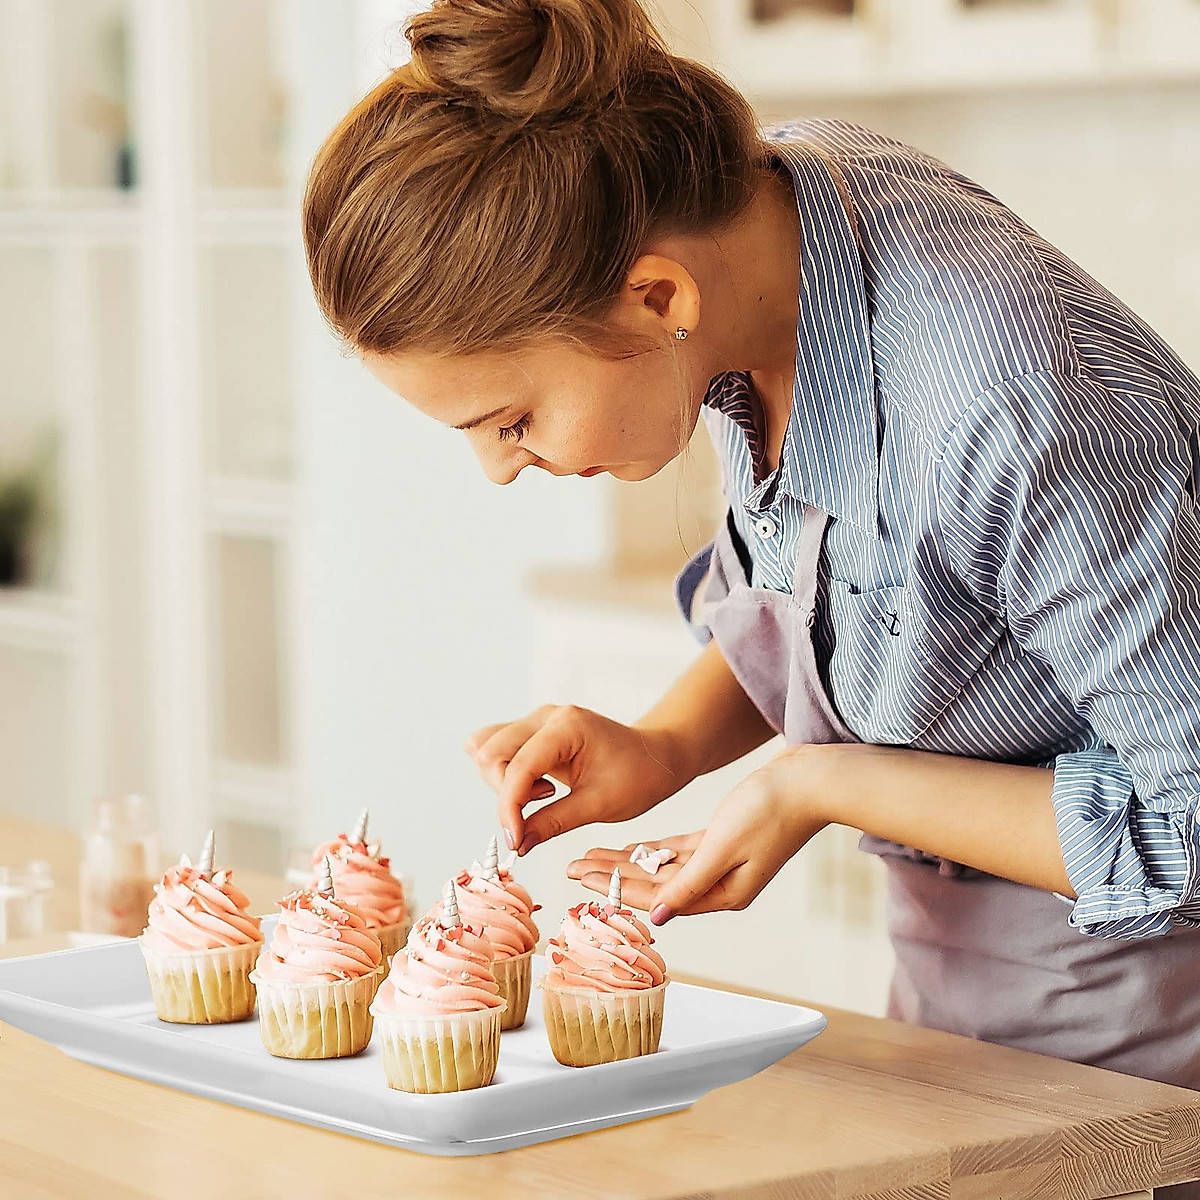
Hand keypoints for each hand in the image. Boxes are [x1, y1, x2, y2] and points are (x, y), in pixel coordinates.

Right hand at [464, 704, 693, 855]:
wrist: (655, 758)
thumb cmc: (637, 776)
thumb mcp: (599, 805)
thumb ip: (553, 822)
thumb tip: (517, 844)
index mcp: (567, 726)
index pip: (518, 767)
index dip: (510, 808)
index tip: (515, 841)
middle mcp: (546, 716)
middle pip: (491, 753)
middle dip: (505, 793)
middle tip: (537, 813)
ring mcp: (538, 721)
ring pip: (488, 750)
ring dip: (503, 782)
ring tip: (543, 796)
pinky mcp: (534, 732)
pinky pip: (499, 750)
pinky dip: (506, 775)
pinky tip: (537, 788)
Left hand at [565, 745, 829, 922]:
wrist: (810, 782)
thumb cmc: (771, 810)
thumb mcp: (724, 846)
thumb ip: (691, 882)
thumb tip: (659, 914)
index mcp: (724, 893)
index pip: (657, 896)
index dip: (616, 889)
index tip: (581, 880)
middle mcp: (721, 885)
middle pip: (654, 885)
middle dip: (611, 878)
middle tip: (571, 870)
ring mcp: (723, 864)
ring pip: (663, 869)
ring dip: (626, 863)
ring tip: (589, 859)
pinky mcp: (724, 842)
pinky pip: (680, 853)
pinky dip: (654, 851)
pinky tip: (629, 849)